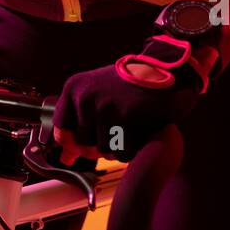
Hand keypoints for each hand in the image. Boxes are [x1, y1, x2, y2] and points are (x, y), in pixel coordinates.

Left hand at [52, 53, 202, 163]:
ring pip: (103, 151)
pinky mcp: (123, 116)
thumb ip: (80, 124)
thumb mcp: (98, 98)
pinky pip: (121, 152)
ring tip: (129, 125)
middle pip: (83, 146)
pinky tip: (139, 131)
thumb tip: (66, 157)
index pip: (62, 133)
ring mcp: (102, 105)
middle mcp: (83, 96)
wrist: (167, 72)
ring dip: (118, 146)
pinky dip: (132, 148)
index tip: (94, 135)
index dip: (78, 142)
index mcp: (73, 88)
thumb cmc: (131, 87)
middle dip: (102, 143)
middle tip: (118, 125)